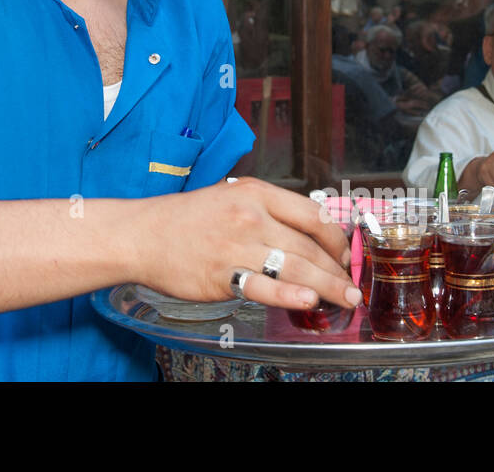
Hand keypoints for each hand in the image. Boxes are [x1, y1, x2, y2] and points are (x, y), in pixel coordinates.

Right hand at [132, 177, 360, 310]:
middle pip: (308, 245)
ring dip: (327, 286)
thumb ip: (265, 211)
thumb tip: (305, 233)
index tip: (344, 256)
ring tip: (344, 300)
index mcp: (255, 193)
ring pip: (294, 267)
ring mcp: (236, 245)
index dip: (336, 239)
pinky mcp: (221, 274)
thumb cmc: (184, 219)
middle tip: (352, 287)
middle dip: (337, 270)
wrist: (141, 234)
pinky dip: (290, 295)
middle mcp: (249, 216)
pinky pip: (263, 286)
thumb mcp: (229, 196)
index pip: (312, 215)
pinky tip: (308, 301)